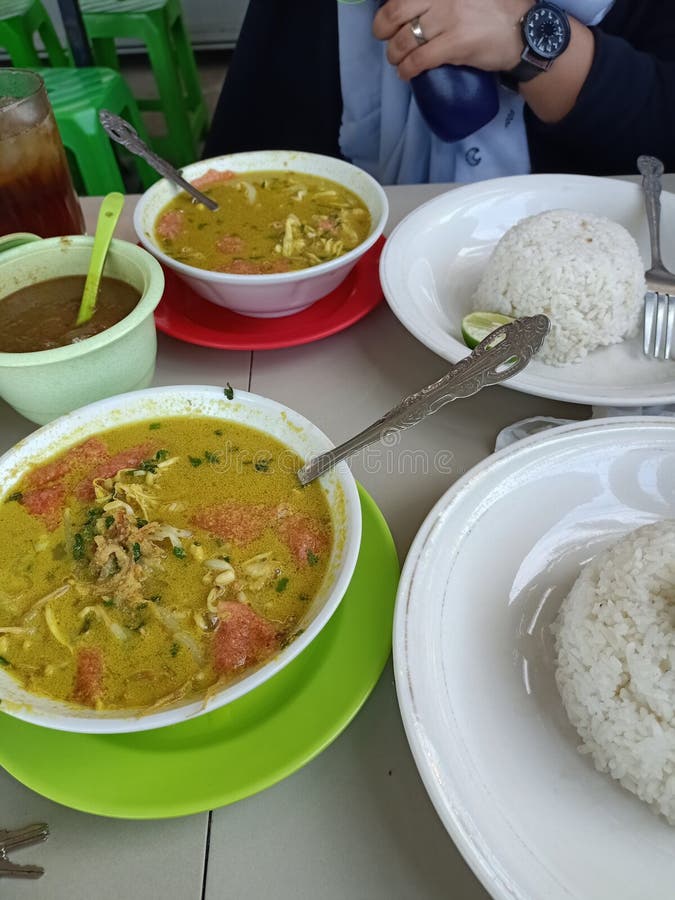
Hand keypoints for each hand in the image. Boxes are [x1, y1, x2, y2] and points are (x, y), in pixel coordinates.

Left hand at [372, 0, 531, 78]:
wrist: (525, 32)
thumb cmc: (497, 8)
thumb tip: (418, 5)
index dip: (389, 4)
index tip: (388, 14)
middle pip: (396, 10)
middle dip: (382, 27)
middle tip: (383, 36)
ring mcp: (449, 19)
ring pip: (405, 38)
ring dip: (394, 53)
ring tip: (396, 58)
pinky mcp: (455, 44)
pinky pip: (419, 59)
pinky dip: (406, 69)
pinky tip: (405, 73)